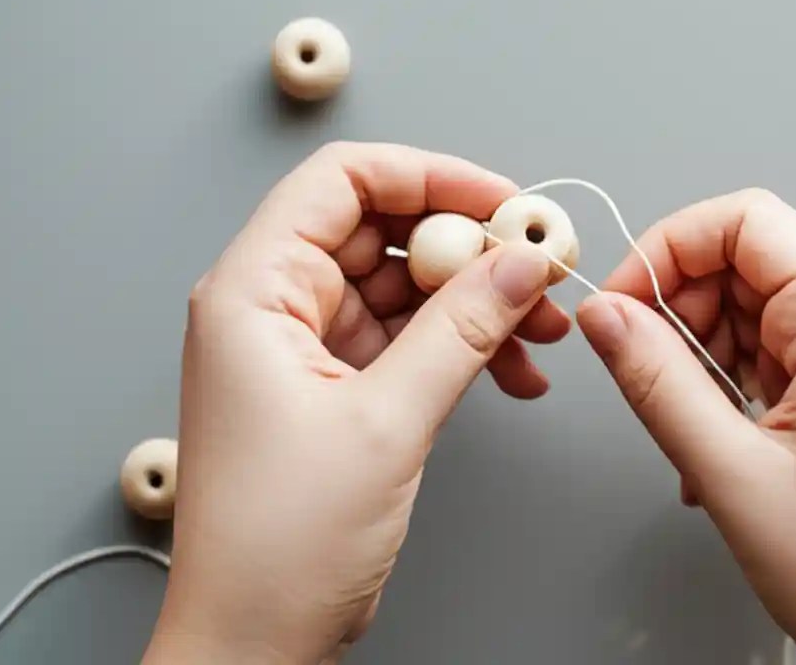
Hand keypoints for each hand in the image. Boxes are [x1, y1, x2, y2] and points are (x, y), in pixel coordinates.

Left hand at [144, 143, 568, 663]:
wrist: (254, 640)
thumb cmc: (279, 546)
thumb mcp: (387, 423)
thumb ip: (462, 330)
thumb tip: (522, 261)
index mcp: (254, 292)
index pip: (343, 182)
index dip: (430, 177)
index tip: (504, 204)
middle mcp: (273, 307)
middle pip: (382, 232)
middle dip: (468, 248)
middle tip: (537, 270)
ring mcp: (303, 349)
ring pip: (404, 288)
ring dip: (477, 304)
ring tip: (542, 334)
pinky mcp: (333, 389)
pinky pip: (407, 340)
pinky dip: (461, 349)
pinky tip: (513, 375)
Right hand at [576, 190, 795, 664]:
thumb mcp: (730, 473)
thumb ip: (656, 379)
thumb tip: (606, 314)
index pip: (750, 221)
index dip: (670, 248)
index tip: (623, 302)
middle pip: (757, 261)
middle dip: (687, 307)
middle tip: (649, 372)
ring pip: (769, 308)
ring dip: (711, 353)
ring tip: (696, 429)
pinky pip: (793, 350)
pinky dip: (743, 380)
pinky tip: (725, 439)